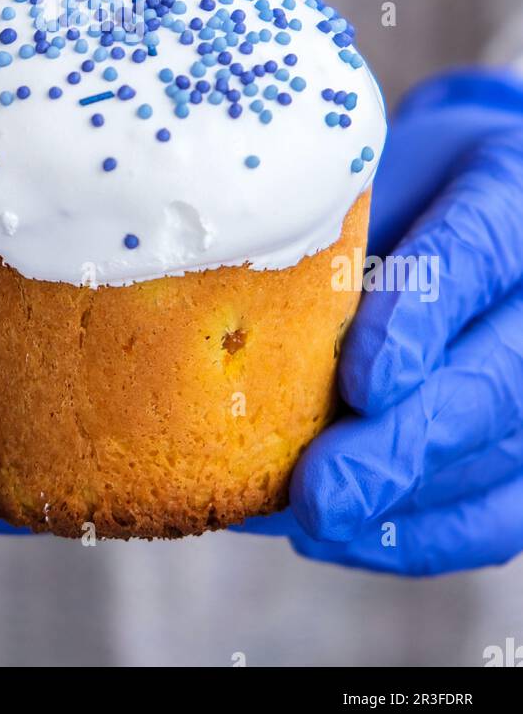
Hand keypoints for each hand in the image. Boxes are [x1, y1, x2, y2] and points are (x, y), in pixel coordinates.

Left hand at [240, 70, 522, 573]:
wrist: (460, 201)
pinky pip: (494, 514)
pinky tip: (335, 537)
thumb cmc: (394, 186)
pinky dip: (415, 538)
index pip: (472, 257)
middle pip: (492, 384)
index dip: (418, 324)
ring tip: (305, 519)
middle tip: (319, 492)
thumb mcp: (362, 176)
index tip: (362, 382)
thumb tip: (221, 293)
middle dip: (402, 446)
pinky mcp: (521, 446)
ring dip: (397, 502)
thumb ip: (327, 227)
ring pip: (494, 458)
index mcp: (503, 203)